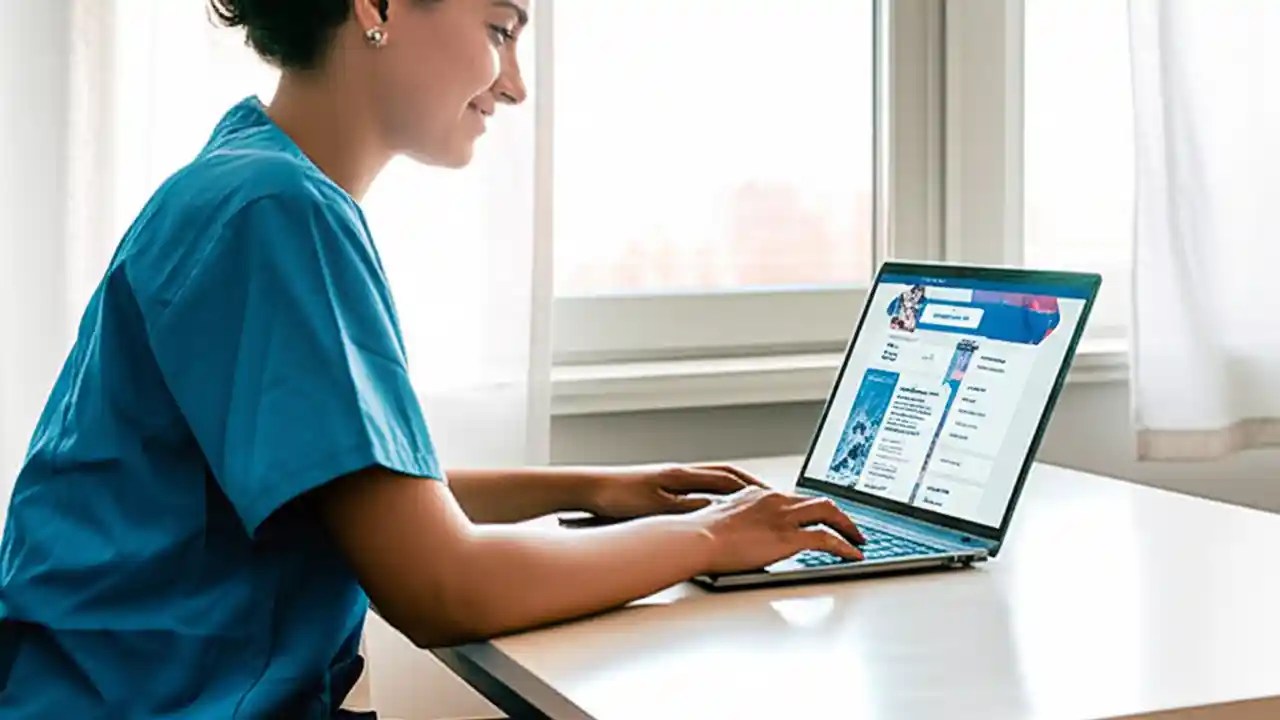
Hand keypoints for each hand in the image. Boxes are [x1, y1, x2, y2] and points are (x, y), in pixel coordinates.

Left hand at [584, 463, 768, 519]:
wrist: (587, 488)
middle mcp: (680, 473)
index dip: (753, 489)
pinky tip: (715, 509)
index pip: (728, 479)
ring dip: (734, 491)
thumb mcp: (658, 507)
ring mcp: (670, 479)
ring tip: (752, 503)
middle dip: (751, 487)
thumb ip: (690, 508)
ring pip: (712, 483)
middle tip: (773, 498)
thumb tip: (721, 509)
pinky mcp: (660, 488)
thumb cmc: (616, 497)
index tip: (774, 497)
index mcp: (682, 475)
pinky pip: (697, 490)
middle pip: (725, 477)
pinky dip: (713, 498)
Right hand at [690, 487, 866, 574]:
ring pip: (828, 512)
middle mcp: (775, 500)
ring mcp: (783, 516)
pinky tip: (852, 554)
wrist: (695, 538)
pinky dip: (844, 546)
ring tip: (857, 540)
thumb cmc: (699, 535)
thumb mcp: (721, 522)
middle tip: (849, 527)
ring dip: (847, 526)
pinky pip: (827, 538)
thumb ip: (738, 526)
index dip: (812, 510)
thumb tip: (741, 540)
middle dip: (838, 514)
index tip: (820, 518)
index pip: (795, 498)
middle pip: (817, 500)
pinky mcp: (789, 536)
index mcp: (758, 495)